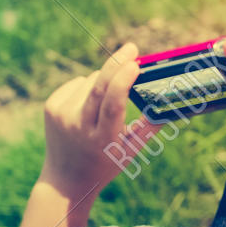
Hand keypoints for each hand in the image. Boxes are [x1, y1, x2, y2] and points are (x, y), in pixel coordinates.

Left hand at [38, 40, 157, 198]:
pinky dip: (87, 87)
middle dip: (117, 63)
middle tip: (132, 48)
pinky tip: (87, 106)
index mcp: (103, 140)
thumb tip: (174, 107)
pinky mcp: (51, 107)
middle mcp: (79, 127)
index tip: (135, 63)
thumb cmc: (106, 164)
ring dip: (104, 82)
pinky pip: (77, 84)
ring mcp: (62, 116)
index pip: (112, 104)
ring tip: (104, 105)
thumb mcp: (130, 152)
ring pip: (90, 82)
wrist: (65, 179)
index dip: (123, 81)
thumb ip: (150, 128)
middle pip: (99, 86)